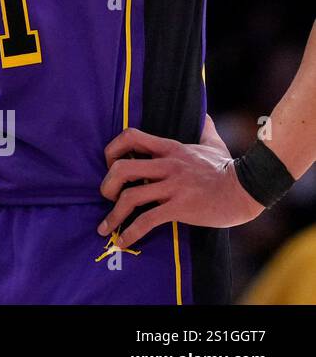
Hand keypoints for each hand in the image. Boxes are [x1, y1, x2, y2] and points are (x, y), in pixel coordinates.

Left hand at [97, 125, 263, 248]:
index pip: (130, 136)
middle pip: (121, 168)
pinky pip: (148, 220)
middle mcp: (167, 165)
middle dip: (107, 184)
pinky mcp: (180, 207)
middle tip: (107, 196)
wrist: (249, 190)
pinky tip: (124, 241)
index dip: (112, 149)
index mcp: (169, 147)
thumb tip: (204, 115)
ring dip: (114, 213)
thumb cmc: (228, 168)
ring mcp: (173, 187)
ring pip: (130, 197)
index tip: (110, 164)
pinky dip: (131, 232)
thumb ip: (204, 129)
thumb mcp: (213, 143)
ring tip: (106, 226)